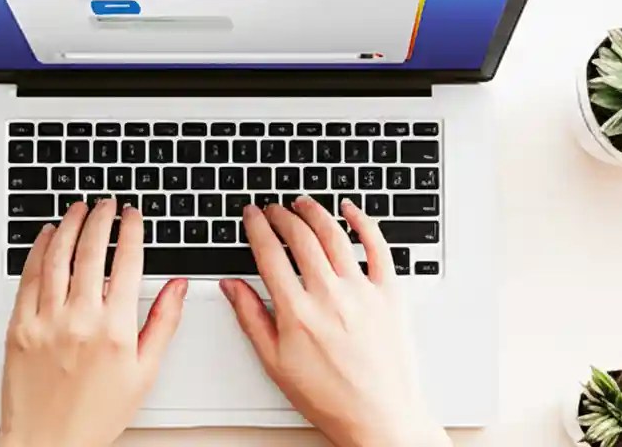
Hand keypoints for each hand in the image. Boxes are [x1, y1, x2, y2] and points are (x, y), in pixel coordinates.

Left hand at [0, 199, 187, 446]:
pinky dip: (38, 251)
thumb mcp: (144, 372)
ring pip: (57, 257)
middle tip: (106, 204)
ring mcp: (45, 321)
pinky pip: (28, 278)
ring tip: (78, 209)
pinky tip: (47, 237)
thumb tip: (178, 286)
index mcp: (114, 329)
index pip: (127, 263)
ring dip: (69, 226)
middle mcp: (79, 319)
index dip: (131, 231)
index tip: (133, 215)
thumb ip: (163, 323)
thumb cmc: (96, 415)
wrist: (48, 443)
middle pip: (91, 251)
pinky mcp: (18, 327)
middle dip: (101, 219)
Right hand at [220, 197, 450, 446]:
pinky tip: (351, 211)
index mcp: (297, 311)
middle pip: (300, 236)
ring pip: (334, 234)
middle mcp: (329, 295)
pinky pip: (378, 246)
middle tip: (273, 208)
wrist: (380, 417)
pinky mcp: (390, 293)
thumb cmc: (330, 397)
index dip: (257, 227)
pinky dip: (363, 222)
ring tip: (303, 204)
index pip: (269, 253)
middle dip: (281, 215)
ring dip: (314, 212)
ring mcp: (362, 291)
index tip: (251, 214)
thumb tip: (231, 286)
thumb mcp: (275, 362)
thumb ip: (250, 318)